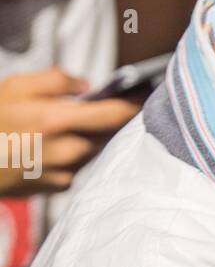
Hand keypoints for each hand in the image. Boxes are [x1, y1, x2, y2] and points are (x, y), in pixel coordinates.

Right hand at [0, 67, 141, 194]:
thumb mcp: (15, 86)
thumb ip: (56, 80)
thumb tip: (86, 85)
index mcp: (58, 120)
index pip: (116, 114)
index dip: (136, 103)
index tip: (147, 93)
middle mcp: (68, 150)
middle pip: (111, 134)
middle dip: (116, 119)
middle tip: (121, 103)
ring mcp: (65, 171)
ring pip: (96, 150)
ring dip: (96, 136)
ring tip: (85, 121)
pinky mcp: (59, 186)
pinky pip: (79, 165)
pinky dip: (77, 153)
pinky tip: (61, 144)